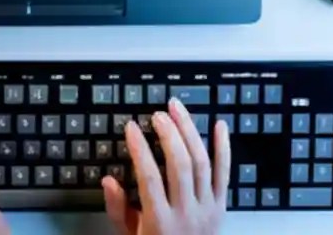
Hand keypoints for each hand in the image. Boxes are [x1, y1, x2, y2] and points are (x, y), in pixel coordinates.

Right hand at [102, 98, 231, 234]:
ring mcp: (207, 208)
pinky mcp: (222, 205)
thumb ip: (117, 209)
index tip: (131, 127)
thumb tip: (108, 181)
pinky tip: (219, 125)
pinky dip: (223, 147)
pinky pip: (224, 172)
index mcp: (160, 221)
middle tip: (157, 115)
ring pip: (202, 163)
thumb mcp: (129, 234)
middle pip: (180, 165)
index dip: (139, 148)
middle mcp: (186, 213)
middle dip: (169, 134)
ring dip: (190, 132)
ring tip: (178, 110)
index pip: (149, 177)